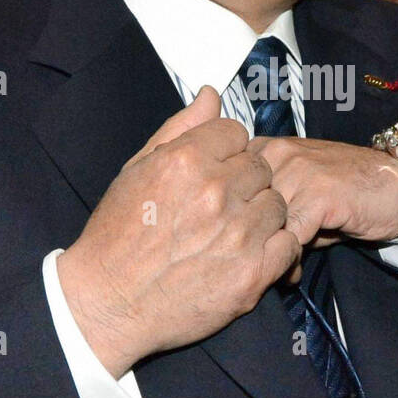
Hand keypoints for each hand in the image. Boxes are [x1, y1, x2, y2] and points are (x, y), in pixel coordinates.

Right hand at [56, 87, 299, 376]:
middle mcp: (215, 192)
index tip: (214, 172)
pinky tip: (248, 254)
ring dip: (261, 215)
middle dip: (245, 183)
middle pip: (261, 167)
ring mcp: (237, 235)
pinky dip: (275, 249)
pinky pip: (288, 244)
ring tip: (233, 232)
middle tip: (221, 206)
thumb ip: (179, 128)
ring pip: (278, 204)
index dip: (226, 152)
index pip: (237, 133)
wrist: (108, 302)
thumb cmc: (118, 235)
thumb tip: (212, 94)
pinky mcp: (251, 274)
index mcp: (186, 160)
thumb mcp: (137, 169)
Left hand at [247, 137, 397, 268]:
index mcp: (267, 148)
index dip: (232, 220)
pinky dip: (290, 258)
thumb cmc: (349, 193)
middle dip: (246, 240)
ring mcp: (298, 170)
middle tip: (256, 267)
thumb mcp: (301, 193)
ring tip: (277, 272)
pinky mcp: (319, 193)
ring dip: (268, 253)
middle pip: (239, 205)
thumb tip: (241, 245)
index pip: (226, 184)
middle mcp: (277, 152)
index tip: (239, 246)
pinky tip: (296, 270)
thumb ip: (268, 208)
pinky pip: (290, 234)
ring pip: (262, 222)